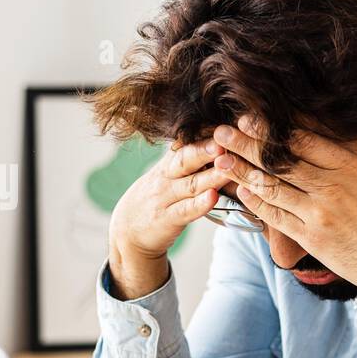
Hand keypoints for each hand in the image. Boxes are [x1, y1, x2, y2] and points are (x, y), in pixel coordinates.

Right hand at [107, 137, 231, 299]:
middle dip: (205, 149)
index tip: (225, 127)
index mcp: (168, 164)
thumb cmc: (156, 198)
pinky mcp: (167, 219)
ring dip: (211, 176)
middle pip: (186, 160)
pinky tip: (213, 197)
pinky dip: (200, 204)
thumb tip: (214, 139)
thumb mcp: (166, 174)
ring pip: (190, 184)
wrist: (128, 230)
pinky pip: (186, 210)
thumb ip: (186, 160)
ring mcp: (165, 198)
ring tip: (228, 167)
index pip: (186, 145)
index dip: (204, 136)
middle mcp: (166, 177)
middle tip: (225, 140)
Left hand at [212, 118, 356, 318]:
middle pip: (280, 160)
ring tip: (220, 159)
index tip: (251, 118)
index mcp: (352, 169)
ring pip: (272, 187)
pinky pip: (276, 217)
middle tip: (221, 132)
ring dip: (242, 171)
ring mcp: (319, 213)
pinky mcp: (312, 238)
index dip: (273, 129)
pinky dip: (257, 203)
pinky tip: (241, 191)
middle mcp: (332, 187)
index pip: (304, 142)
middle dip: (247, 144)